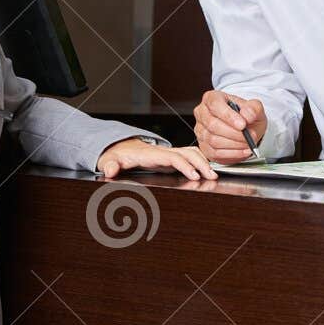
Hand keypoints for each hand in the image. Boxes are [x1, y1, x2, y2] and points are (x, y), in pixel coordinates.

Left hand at [96, 137, 215, 180]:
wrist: (119, 148)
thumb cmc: (117, 156)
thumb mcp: (110, 160)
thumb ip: (110, 165)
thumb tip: (110, 169)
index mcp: (151, 154)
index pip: (173, 157)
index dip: (185, 165)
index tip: (195, 175)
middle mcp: (162, 151)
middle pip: (187, 152)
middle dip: (201, 163)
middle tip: (212, 176)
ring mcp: (168, 153)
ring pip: (191, 152)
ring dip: (203, 161)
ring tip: (213, 175)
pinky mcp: (170, 157)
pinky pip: (189, 155)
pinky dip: (200, 160)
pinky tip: (206, 170)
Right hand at [192, 91, 265, 163]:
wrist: (246, 130)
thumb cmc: (246, 116)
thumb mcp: (255, 108)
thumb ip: (253, 108)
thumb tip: (247, 116)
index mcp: (211, 98)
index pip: (215, 105)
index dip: (228, 116)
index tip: (242, 125)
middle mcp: (202, 113)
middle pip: (213, 125)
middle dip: (234, 133)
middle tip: (250, 136)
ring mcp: (200, 131)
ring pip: (214, 140)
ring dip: (234, 144)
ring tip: (249, 143)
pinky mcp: (204, 146)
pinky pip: (215, 152)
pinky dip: (232, 154)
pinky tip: (244, 151)